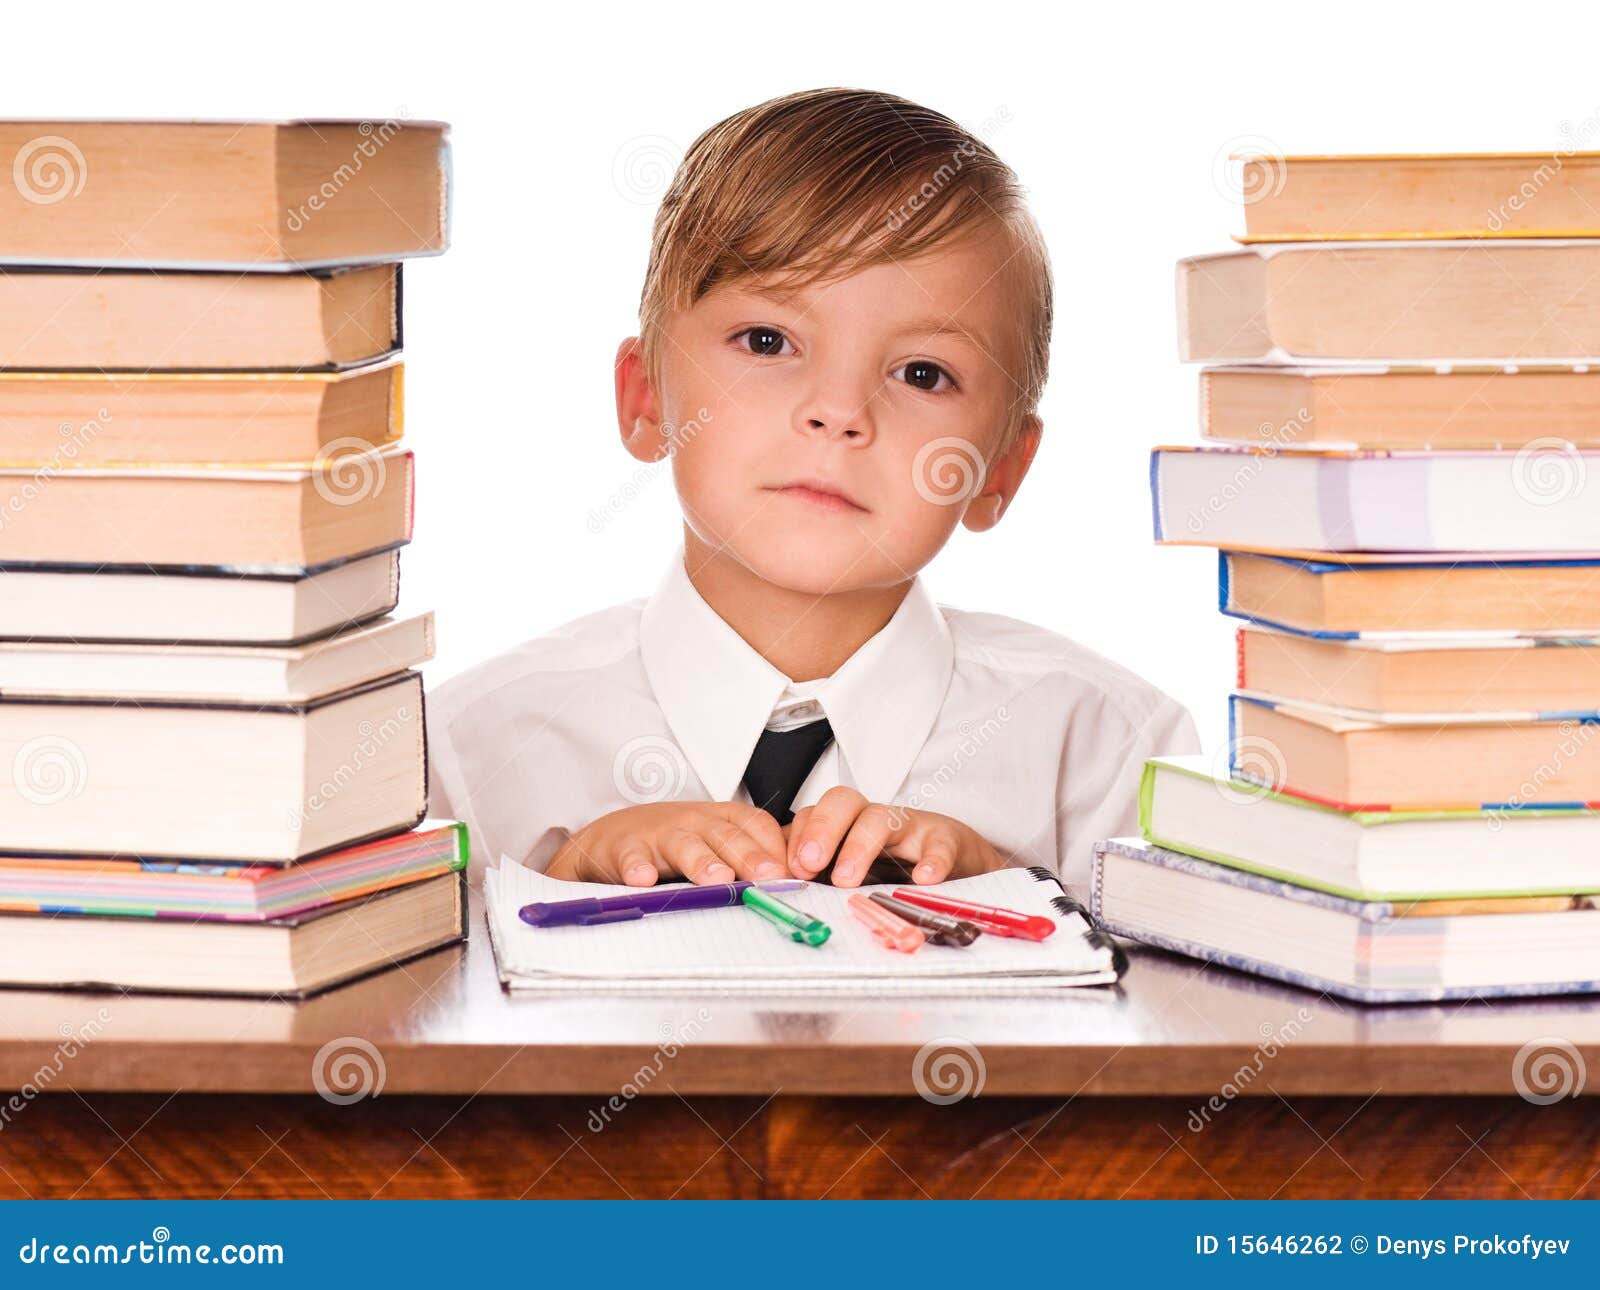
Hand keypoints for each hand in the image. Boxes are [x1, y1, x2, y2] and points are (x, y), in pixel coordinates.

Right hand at [546, 802, 787, 886]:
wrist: (614, 835)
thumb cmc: (677, 842)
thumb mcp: (716, 843)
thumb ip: (753, 858)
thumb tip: (804, 883)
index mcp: (722, 819)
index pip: (757, 826)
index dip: (776, 848)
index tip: (795, 874)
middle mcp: (695, 821)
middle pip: (726, 836)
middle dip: (750, 857)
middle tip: (768, 878)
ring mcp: (660, 833)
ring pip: (685, 844)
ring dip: (702, 861)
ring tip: (717, 880)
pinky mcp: (626, 847)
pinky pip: (633, 857)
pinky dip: (638, 868)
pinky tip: (644, 881)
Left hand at [785, 786, 1006, 886]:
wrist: (956, 861)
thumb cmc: (897, 864)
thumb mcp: (852, 870)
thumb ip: (818, 876)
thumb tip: (778, 890)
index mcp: (846, 825)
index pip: (812, 813)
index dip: (797, 838)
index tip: (788, 871)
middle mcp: (873, 818)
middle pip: (841, 802)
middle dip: (821, 830)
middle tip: (808, 864)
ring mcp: (909, 826)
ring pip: (881, 818)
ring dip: (859, 846)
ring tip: (846, 880)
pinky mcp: (945, 840)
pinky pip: (938, 844)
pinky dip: (931, 860)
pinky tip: (923, 878)